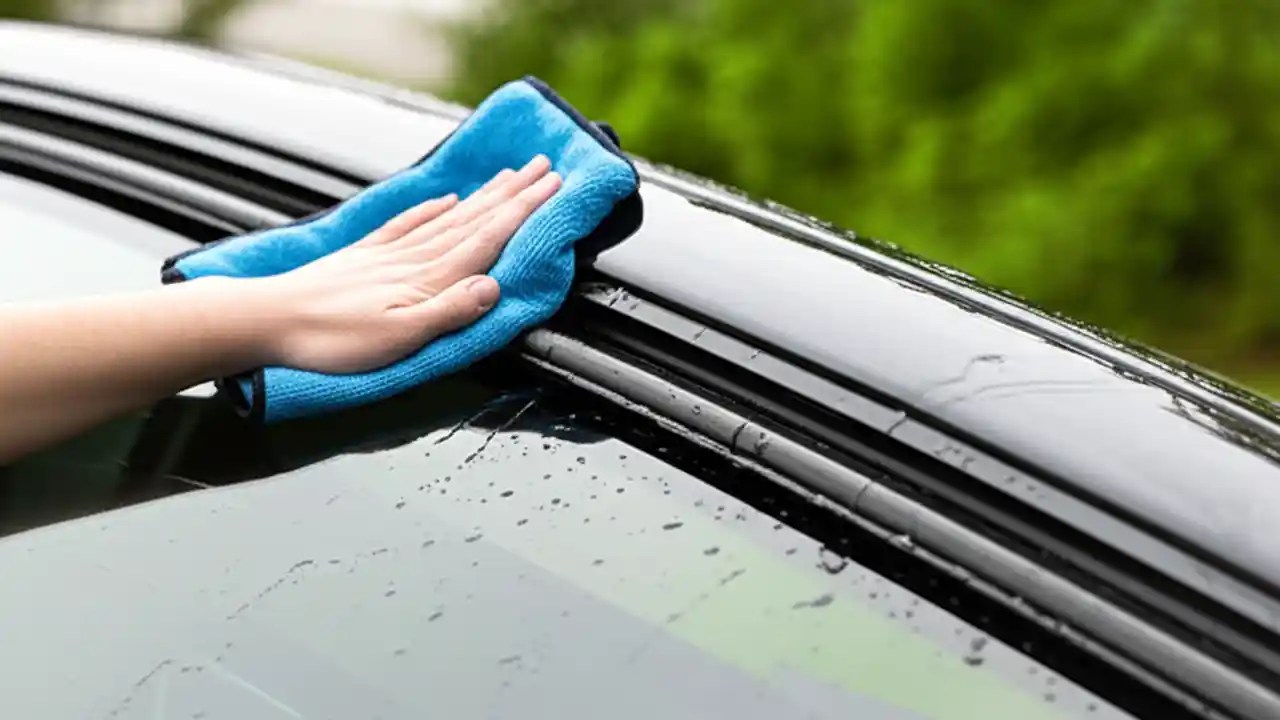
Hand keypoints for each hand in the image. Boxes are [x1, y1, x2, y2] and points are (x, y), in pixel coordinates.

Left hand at [254, 155, 561, 373]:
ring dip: (484, 195)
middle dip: (514, 193)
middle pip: (475, 219)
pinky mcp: (366, 256)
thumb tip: (494, 288)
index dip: (523, 212)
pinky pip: (410, 223)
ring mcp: (389, 253)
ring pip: (449, 217)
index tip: (553, 187)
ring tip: (510, 174)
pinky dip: (433, 208)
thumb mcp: (398, 339)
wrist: (268, 321)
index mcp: (428, 279)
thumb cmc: (331, 341)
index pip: (488, 238)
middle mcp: (414, 258)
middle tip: (546, 167)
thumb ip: (449, 312)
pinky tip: (446, 199)